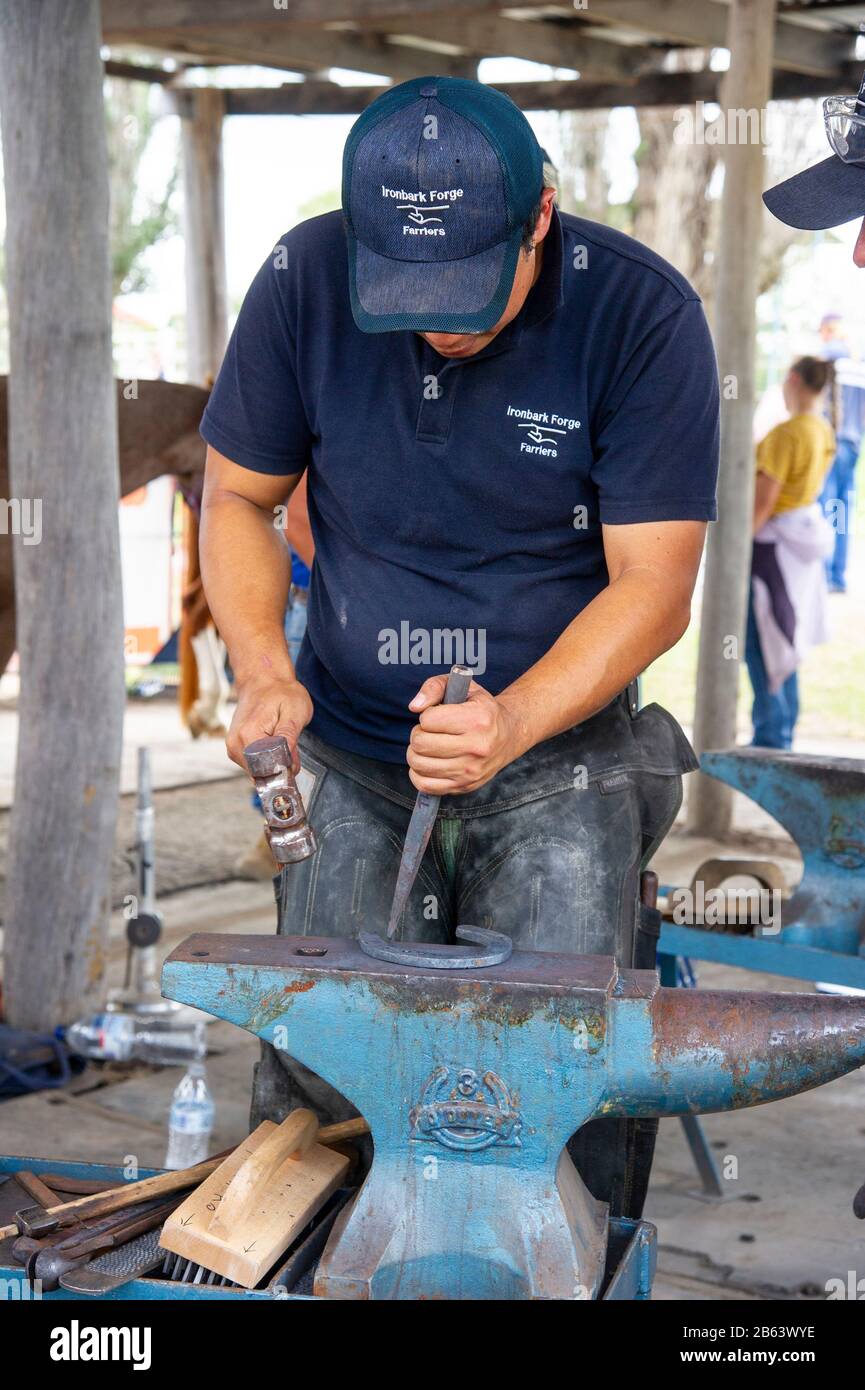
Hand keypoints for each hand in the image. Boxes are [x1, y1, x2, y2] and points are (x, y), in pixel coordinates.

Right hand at [226, 677, 312, 773]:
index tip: (295, 761)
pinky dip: (267, 760)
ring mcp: (233, 748)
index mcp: (248, 736)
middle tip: (291, 748)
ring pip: (259, 771)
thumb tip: (288, 765)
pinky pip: (254, 764)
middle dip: (280, 767)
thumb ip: (290, 738)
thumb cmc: (281, 692)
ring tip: (281, 741)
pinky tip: (273, 743)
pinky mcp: (235, 749)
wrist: (261, 680)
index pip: (267, 770)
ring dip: (274, 763)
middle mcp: (235, 745)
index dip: (285, 770)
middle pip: (262, 773)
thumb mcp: (295, 712)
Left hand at [406, 675, 525, 794]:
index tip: (438, 716)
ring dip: (417, 753)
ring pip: (419, 764)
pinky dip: (418, 773)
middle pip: (421, 743)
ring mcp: (470, 771)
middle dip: (419, 734)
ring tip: (430, 745)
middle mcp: (476, 747)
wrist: (507, 736)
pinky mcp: (463, 786)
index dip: (427, 715)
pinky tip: (428, 762)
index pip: (428, 720)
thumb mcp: (463, 687)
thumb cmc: (480, 710)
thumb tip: (415, 706)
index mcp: (478, 719)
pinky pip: (424, 785)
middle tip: (430, 731)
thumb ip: (434, 687)